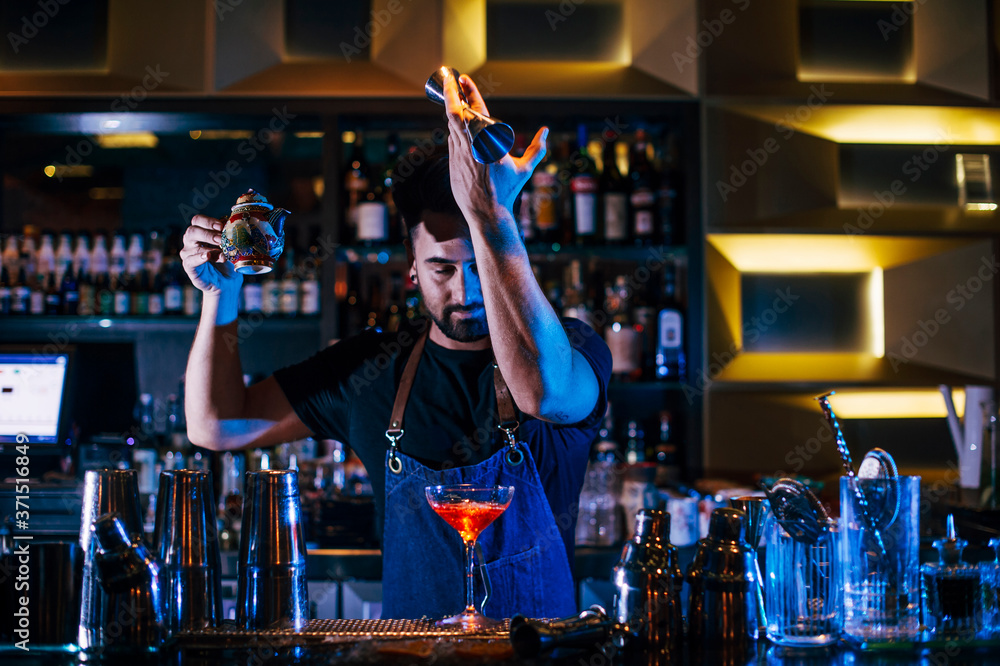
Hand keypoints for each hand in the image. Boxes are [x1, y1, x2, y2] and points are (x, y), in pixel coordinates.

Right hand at [180, 215, 242, 295]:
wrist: (228, 282)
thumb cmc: (228, 261)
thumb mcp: (230, 247)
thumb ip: (228, 236)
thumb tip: (233, 225)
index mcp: (200, 232)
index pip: (198, 220)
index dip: (208, 221)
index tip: (221, 226)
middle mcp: (191, 241)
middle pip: (192, 231)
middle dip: (208, 233)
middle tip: (221, 238)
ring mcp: (188, 254)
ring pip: (191, 246)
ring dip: (208, 247)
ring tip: (221, 251)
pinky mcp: (189, 267)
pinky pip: (190, 261)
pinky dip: (198, 258)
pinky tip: (207, 256)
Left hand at [443, 71, 547, 218]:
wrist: (486, 212)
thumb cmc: (507, 190)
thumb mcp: (525, 169)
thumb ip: (537, 149)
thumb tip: (545, 131)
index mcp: (489, 142)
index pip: (475, 110)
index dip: (469, 91)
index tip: (464, 78)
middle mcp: (471, 145)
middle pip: (455, 112)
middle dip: (451, 92)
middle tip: (451, 78)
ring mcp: (458, 153)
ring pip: (452, 124)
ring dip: (454, 108)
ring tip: (456, 94)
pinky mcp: (452, 161)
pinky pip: (453, 138)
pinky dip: (456, 127)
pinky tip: (459, 121)